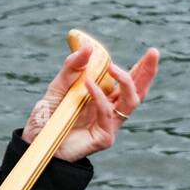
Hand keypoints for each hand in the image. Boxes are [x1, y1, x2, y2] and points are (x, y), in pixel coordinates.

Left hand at [21, 45, 160, 161]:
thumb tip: (88, 47)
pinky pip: (107, 113)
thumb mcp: (58, 86)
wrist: (36, 142)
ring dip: (125, 81)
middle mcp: (110, 112)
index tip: (151, 52)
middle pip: (138, 92)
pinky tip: (88, 83)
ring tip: (112, 66)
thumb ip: (72, 67)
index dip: (142, 69)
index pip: (129, 83)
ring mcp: (109, 126)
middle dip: (147, 72)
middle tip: (153, 53)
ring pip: (130, 102)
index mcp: (104, 99)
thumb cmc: (47, 117)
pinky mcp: (103, 138)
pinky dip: (99, 96)